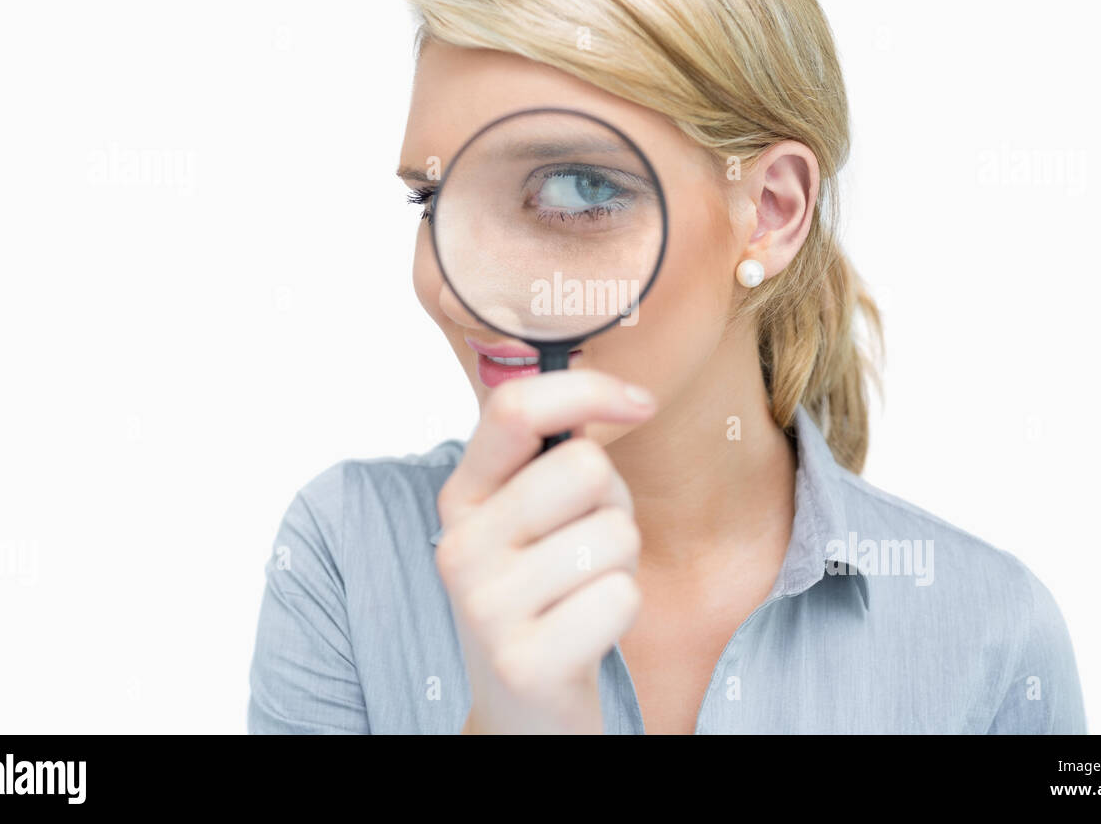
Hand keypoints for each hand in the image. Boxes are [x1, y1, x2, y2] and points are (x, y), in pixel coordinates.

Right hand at [434, 369, 655, 733]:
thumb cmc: (548, 594)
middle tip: (590, 543)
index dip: (587, 389)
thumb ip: (555, 454)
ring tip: (585, 591)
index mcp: (462, 496)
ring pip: (613, 533)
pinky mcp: (524, 662)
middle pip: (584, 467)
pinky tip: (588, 631)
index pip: (514, 408)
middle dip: (613, 501)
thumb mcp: (533, 518)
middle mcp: (460, 545)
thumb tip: (623, 396)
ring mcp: (486, 607)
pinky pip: (620, 594)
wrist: (524, 712)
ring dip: (620, 562)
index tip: (640, 402)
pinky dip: (622, 609)